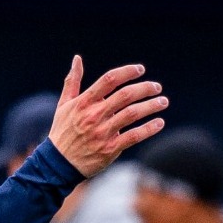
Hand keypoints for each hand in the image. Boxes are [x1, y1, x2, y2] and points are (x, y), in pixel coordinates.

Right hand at [49, 56, 168, 177]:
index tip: (141, 70)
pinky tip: (160, 122)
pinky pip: (134, 136)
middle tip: (157, 87)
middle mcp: (94, 115)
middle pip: (125, 95)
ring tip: (163, 102)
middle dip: (145, 89)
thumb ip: (72, 81)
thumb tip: (77, 59)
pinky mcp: (110, 149)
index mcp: (84, 102)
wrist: (58, 163)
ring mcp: (103, 132)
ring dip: (151, 106)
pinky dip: (149, 128)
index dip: (127, 72)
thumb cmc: (62, 130)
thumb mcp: (64, 104)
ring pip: (133, 114)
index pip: (109, 80)